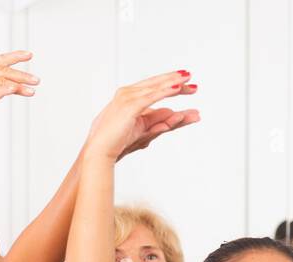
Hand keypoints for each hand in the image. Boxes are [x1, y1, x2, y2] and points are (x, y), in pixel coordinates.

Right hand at [0, 51, 39, 130]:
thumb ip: (12, 85)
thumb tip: (30, 87)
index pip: (4, 58)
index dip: (16, 56)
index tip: (29, 54)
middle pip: (6, 70)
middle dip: (22, 76)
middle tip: (37, 80)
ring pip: (2, 80)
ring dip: (18, 85)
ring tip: (32, 90)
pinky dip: (4, 89)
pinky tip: (14, 89)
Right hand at [83, 70, 199, 163]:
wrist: (100, 150)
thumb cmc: (117, 142)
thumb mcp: (143, 129)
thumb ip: (158, 120)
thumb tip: (173, 112)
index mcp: (129, 98)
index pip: (153, 87)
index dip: (169, 84)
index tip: (186, 85)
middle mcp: (128, 94)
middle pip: (156, 84)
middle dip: (174, 80)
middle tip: (191, 79)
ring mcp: (128, 98)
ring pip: (155, 88)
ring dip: (172, 82)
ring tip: (187, 79)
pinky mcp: (130, 106)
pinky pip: (151, 97)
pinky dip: (165, 91)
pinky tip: (177, 88)